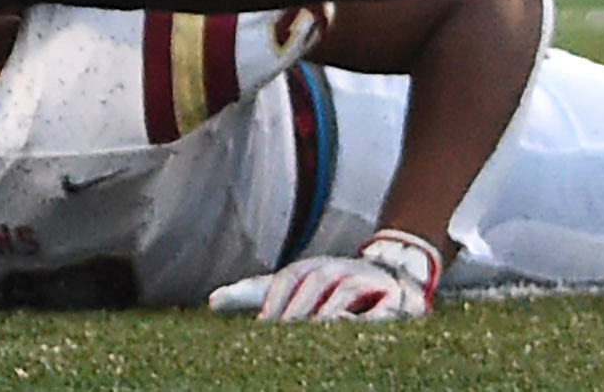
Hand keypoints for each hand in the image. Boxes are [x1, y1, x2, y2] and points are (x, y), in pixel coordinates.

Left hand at [209, 228, 441, 323]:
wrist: (390, 276)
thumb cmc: (329, 288)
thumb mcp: (294, 286)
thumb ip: (256, 293)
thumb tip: (211, 302)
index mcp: (312, 266)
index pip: (290, 277)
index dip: (275, 300)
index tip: (261, 328)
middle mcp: (338, 267)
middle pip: (315, 281)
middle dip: (297, 311)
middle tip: (281, 338)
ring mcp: (366, 280)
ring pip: (343, 292)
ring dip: (325, 314)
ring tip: (310, 335)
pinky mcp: (393, 299)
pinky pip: (377, 309)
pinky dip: (362, 320)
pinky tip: (345, 330)